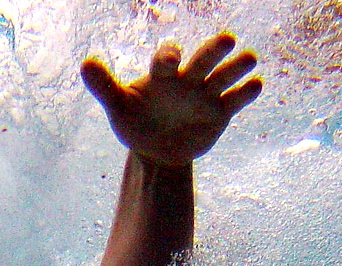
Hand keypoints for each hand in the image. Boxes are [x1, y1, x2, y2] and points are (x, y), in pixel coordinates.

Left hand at [81, 33, 262, 166]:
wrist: (155, 150)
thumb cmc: (136, 121)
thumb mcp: (118, 106)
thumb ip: (104, 85)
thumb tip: (85, 62)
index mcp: (163, 75)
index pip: (167, 60)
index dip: (169, 57)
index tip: (171, 59)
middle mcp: (188, 79)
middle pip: (203, 60)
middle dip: (214, 50)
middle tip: (227, 39)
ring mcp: (206, 95)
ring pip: (225, 75)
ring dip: (238, 67)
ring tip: (249, 58)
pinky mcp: (221, 112)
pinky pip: (236, 100)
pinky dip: (246, 92)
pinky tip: (256, 85)